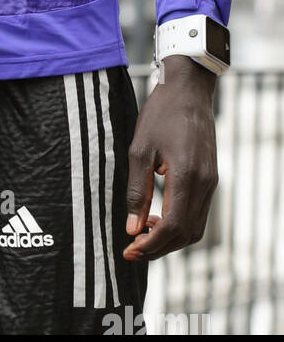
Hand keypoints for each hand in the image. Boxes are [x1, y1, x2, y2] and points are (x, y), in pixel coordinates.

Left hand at [124, 55, 217, 261]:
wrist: (188, 91)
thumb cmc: (160, 115)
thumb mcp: (139, 149)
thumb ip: (136, 190)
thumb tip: (131, 227)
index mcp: (188, 177)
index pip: (173, 227)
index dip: (152, 245)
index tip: (129, 250)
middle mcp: (205, 185)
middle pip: (186, 234)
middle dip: (159, 247)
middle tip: (132, 249)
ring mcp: (211, 183)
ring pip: (194, 227)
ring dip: (169, 238)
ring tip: (141, 234)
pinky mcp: (210, 179)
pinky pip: (197, 212)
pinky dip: (178, 223)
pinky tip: (156, 217)